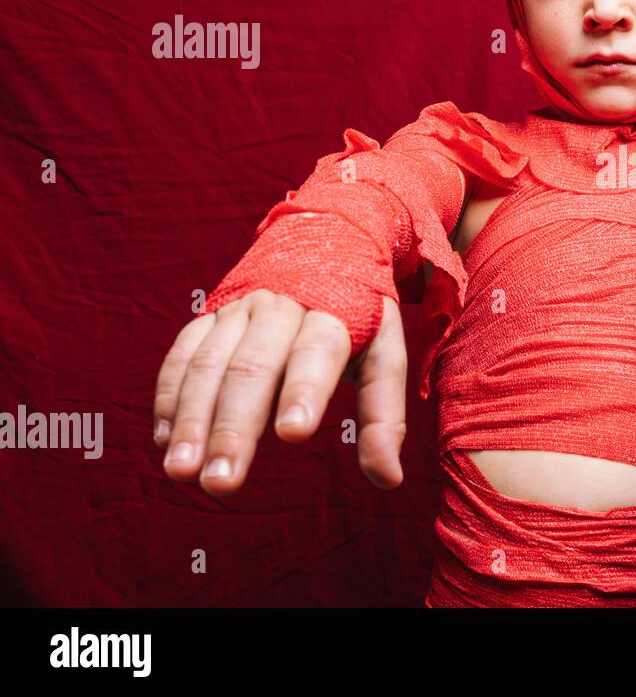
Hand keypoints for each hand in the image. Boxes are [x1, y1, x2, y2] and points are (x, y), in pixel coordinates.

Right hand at [153, 289, 408, 495]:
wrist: (325, 235)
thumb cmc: (359, 312)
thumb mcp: (385, 351)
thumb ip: (384, 415)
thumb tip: (389, 479)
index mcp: (331, 313)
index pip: (316, 353)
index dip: (304, 392)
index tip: (293, 435)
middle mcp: (280, 308)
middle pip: (252, 368)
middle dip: (233, 427)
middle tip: (222, 481)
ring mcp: (239, 310)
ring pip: (208, 363)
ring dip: (192, 420)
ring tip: (183, 471)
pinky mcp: (209, 315)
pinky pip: (182, 354)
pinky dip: (170, 396)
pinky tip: (165, 440)